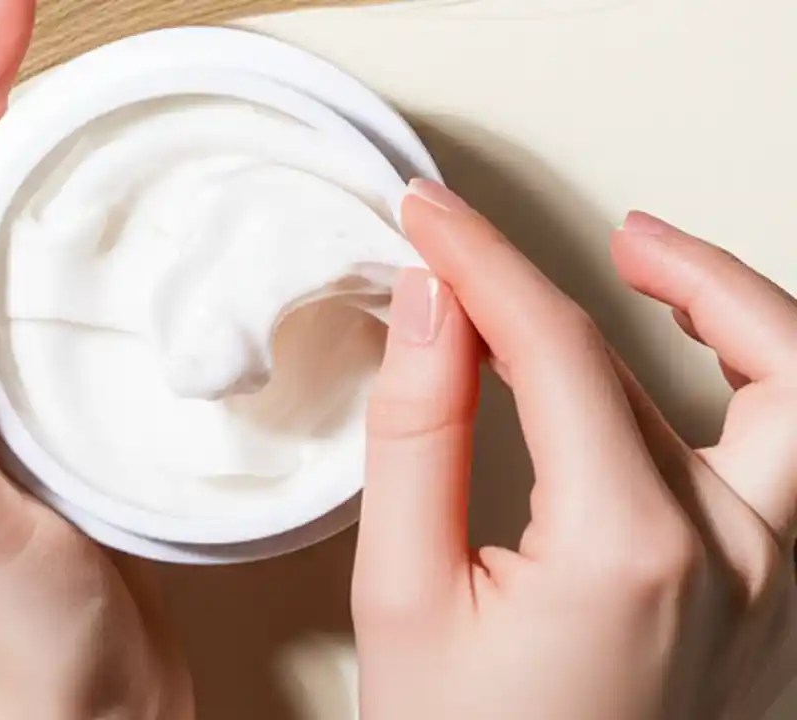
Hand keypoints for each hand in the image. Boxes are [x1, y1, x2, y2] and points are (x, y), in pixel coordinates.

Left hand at [0, 1, 190, 716]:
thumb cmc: (14, 651)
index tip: (1, 19)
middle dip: (10, 107)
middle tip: (51, 38)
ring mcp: (22, 392)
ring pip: (37, 247)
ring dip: (63, 165)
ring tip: (106, 105)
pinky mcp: (79, 417)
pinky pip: (89, 306)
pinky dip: (118, 249)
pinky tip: (154, 237)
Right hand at [353, 179, 796, 718]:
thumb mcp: (403, 592)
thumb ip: (418, 434)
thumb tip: (439, 307)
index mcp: (630, 550)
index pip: (561, 346)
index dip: (486, 259)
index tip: (432, 218)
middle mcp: (736, 564)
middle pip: (747, 360)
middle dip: (680, 268)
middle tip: (609, 233)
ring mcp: (774, 595)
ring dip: (750, 325)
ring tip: (667, 274)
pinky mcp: (774, 617)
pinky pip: (783, 472)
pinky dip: (742, 397)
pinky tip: (681, 388)